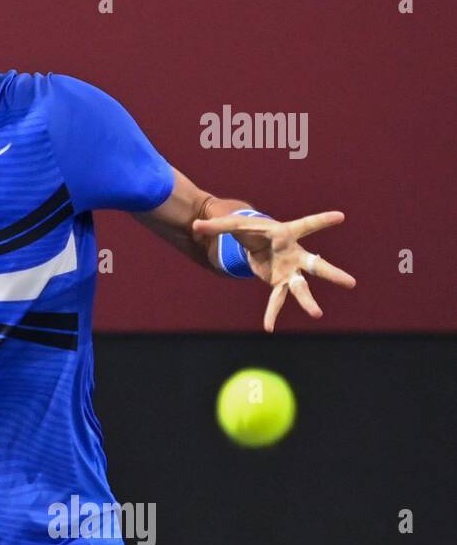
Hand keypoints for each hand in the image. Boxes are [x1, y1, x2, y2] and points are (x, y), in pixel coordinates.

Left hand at [191, 210, 356, 332]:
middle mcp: (295, 254)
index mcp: (286, 233)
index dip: (322, 220)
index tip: (340, 216)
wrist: (254, 243)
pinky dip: (271, 313)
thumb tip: (193, 227)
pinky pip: (277, 299)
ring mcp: (290, 270)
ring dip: (307, 301)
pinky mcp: (278, 282)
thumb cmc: (250, 230)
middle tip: (350, 283)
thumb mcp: (233, 226)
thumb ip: (215, 226)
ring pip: (301, 287)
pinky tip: (268, 328)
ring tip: (317, 314)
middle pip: (315, 265)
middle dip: (331, 274)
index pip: (307, 225)